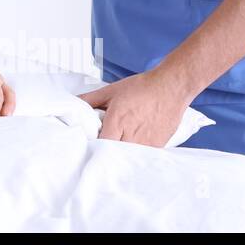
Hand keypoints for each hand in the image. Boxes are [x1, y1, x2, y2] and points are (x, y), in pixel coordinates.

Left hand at [76, 69, 191, 147]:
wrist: (171, 87)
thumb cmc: (142, 88)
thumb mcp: (111, 91)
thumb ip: (90, 99)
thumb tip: (73, 103)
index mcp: (117, 121)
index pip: (99, 145)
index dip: (92, 146)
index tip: (89, 144)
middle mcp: (132, 135)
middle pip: (113, 154)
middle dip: (104, 152)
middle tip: (101, 147)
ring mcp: (146, 143)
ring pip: (127, 157)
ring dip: (120, 154)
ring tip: (116, 145)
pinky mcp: (157, 146)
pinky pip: (141, 156)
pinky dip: (134, 153)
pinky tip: (131, 145)